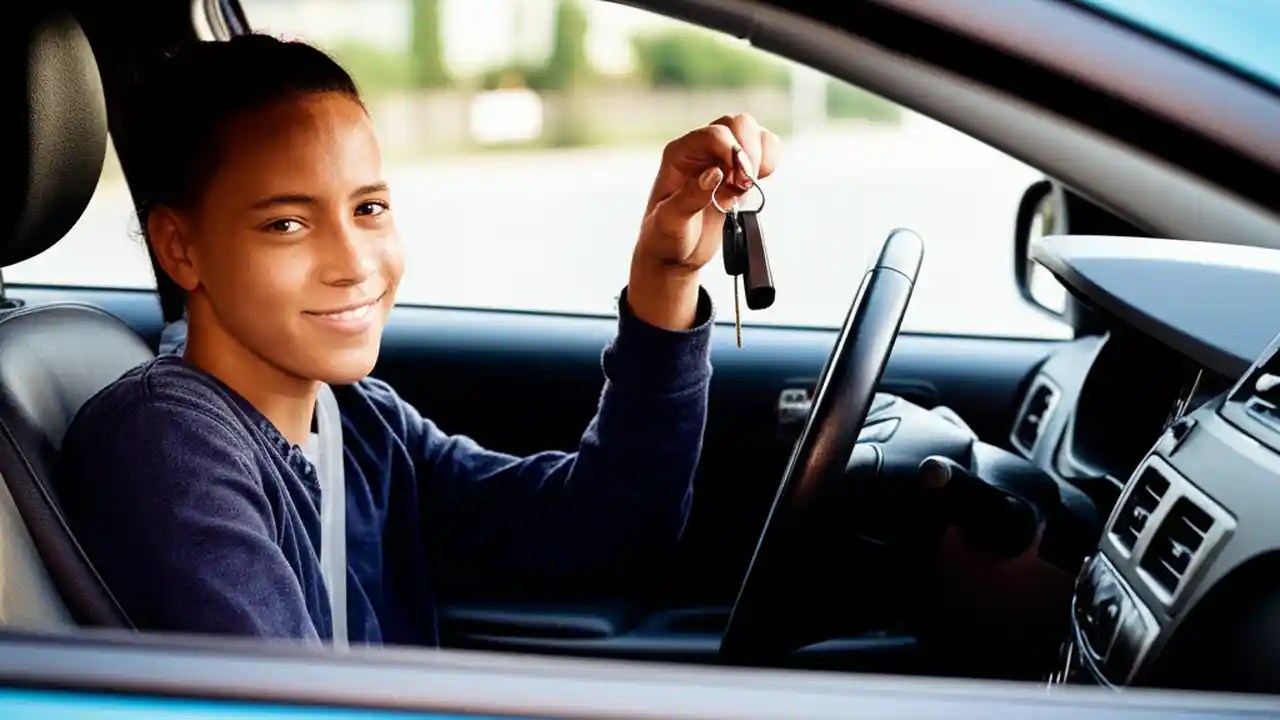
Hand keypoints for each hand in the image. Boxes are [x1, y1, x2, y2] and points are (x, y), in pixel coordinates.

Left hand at [627, 113, 779, 330]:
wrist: (675, 253)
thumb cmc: (665, 238)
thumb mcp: (670, 223)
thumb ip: (690, 197)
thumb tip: (714, 173)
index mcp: (679, 154)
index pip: (713, 134)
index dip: (733, 152)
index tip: (739, 182)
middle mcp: (700, 149)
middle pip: (736, 123)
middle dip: (749, 152)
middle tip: (744, 186)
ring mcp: (720, 157)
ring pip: (751, 132)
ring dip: (759, 156)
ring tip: (746, 188)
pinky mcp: (737, 170)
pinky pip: (763, 149)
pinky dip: (768, 162)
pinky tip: (754, 186)